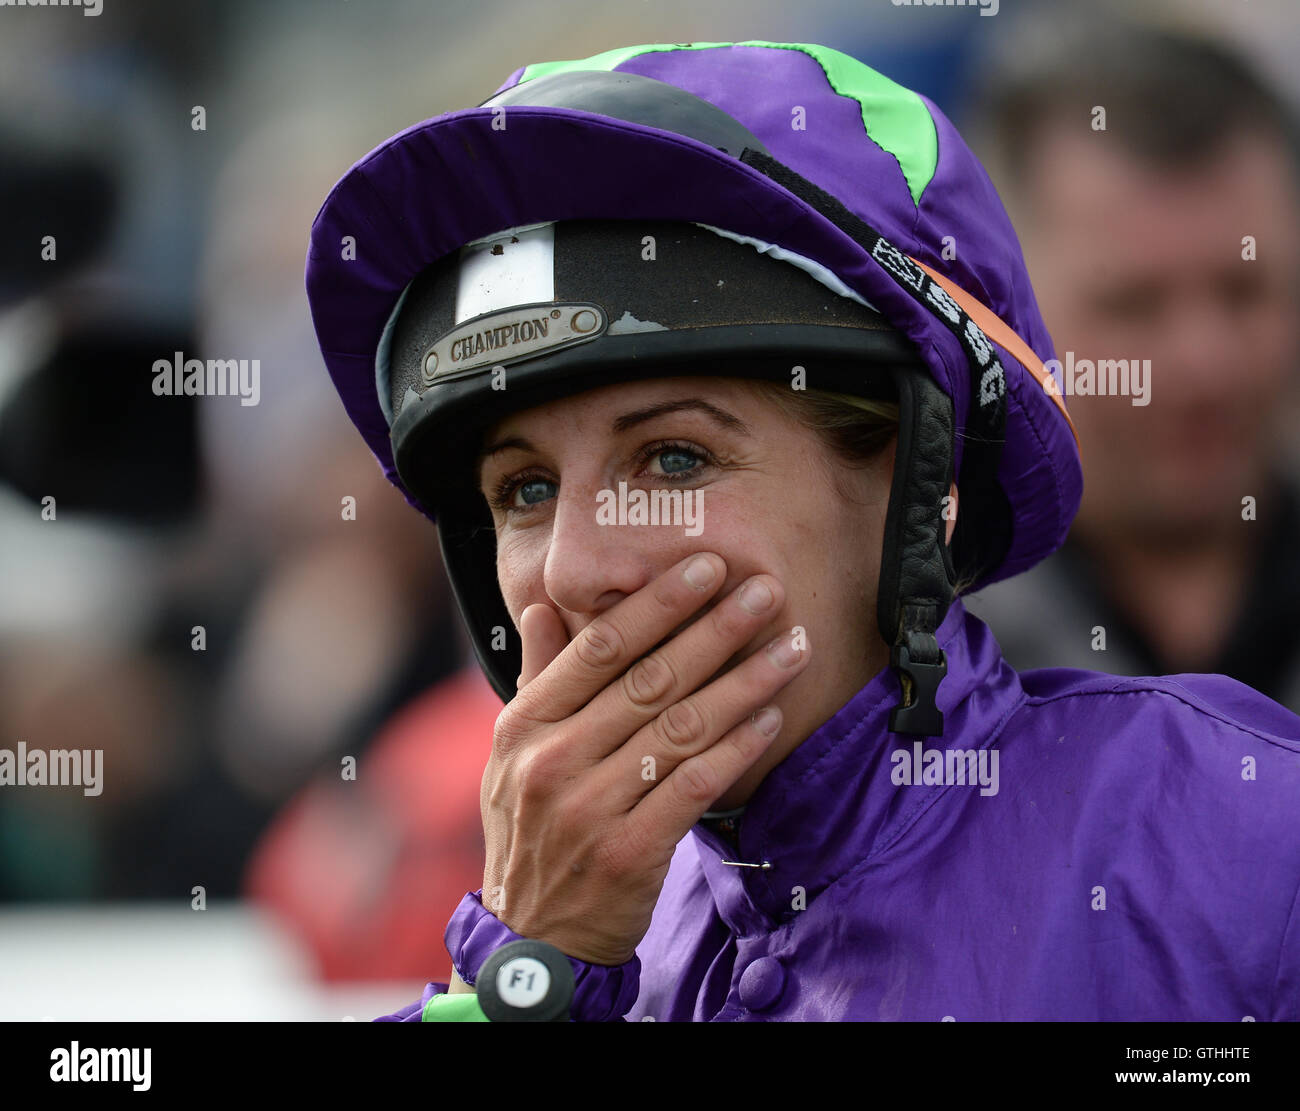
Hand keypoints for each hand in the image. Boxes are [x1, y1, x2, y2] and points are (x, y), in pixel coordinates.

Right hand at [478, 552, 809, 965]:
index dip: (657, 602)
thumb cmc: (532, 830)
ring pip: (680, 728)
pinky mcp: (629, 852)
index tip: (706, 565)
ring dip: (744, 683)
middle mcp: (553, 760)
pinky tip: (772, 719)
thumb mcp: (513, 753)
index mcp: (525, 725)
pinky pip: (694, 787)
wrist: (533, 935)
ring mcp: (589, 808)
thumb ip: (537, 677)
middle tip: (766, 590)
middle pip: (649, 678)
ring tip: (791, 647)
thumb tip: (544, 606)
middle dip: (716, 629)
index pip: (599, 647)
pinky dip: (736, 749)